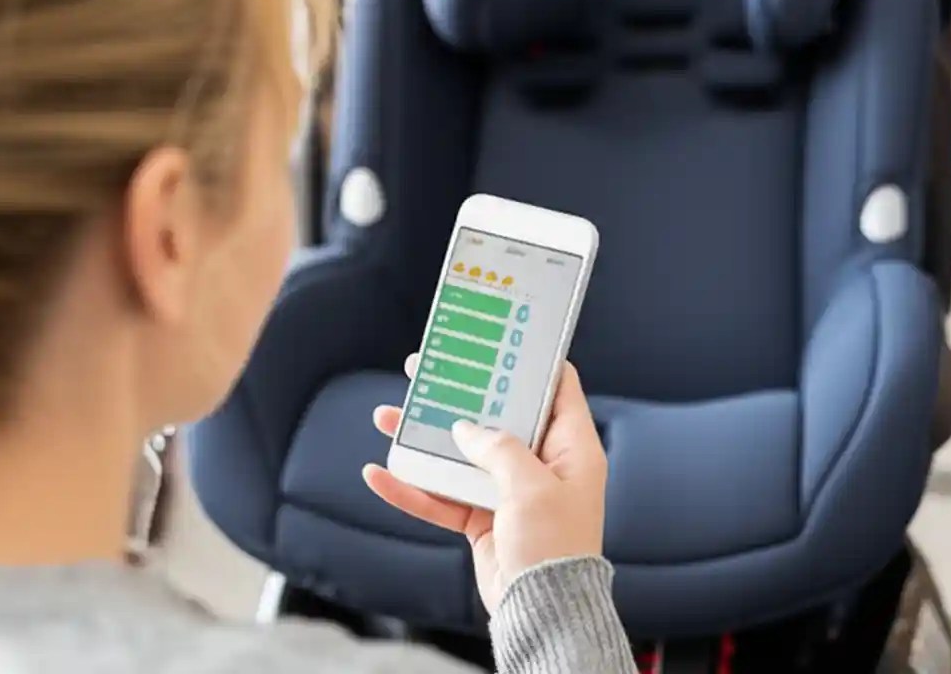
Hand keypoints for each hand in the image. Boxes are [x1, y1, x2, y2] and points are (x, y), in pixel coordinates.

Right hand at [364, 356, 607, 611]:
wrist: (543, 611)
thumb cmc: (553, 547)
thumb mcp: (531, 486)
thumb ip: (498, 448)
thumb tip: (468, 427)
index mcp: (571, 448)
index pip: (557, 390)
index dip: (531, 363)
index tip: (502, 339)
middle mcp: (542, 465)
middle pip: (496, 417)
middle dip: (459, 395)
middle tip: (426, 369)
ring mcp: (511, 492)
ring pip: (460, 455)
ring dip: (423, 439)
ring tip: (386, 416)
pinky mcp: (484, 519)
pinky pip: (443, 497)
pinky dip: (412, 488)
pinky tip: (379, 475)